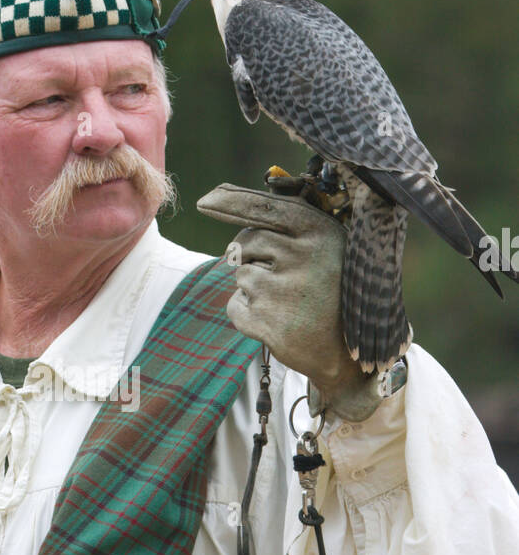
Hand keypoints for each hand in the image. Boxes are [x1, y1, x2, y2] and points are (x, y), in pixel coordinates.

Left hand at [197, 183, 381, 421]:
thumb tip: (232, 199)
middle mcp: (302, 257)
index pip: (265, 207)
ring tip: (285, 302)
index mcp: (320, 233)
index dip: (230, 202)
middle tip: (270, 272)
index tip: (205, 200)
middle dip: (248, 254)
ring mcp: (283, 291)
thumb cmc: (335, 293)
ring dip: (252, 288)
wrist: (349, 355)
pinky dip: (246, 314)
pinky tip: (275, 321)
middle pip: (246, 241)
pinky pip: (234, 306)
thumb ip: (292, 226)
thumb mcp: (329, 249)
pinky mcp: (268, 322)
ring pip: (240, 274)